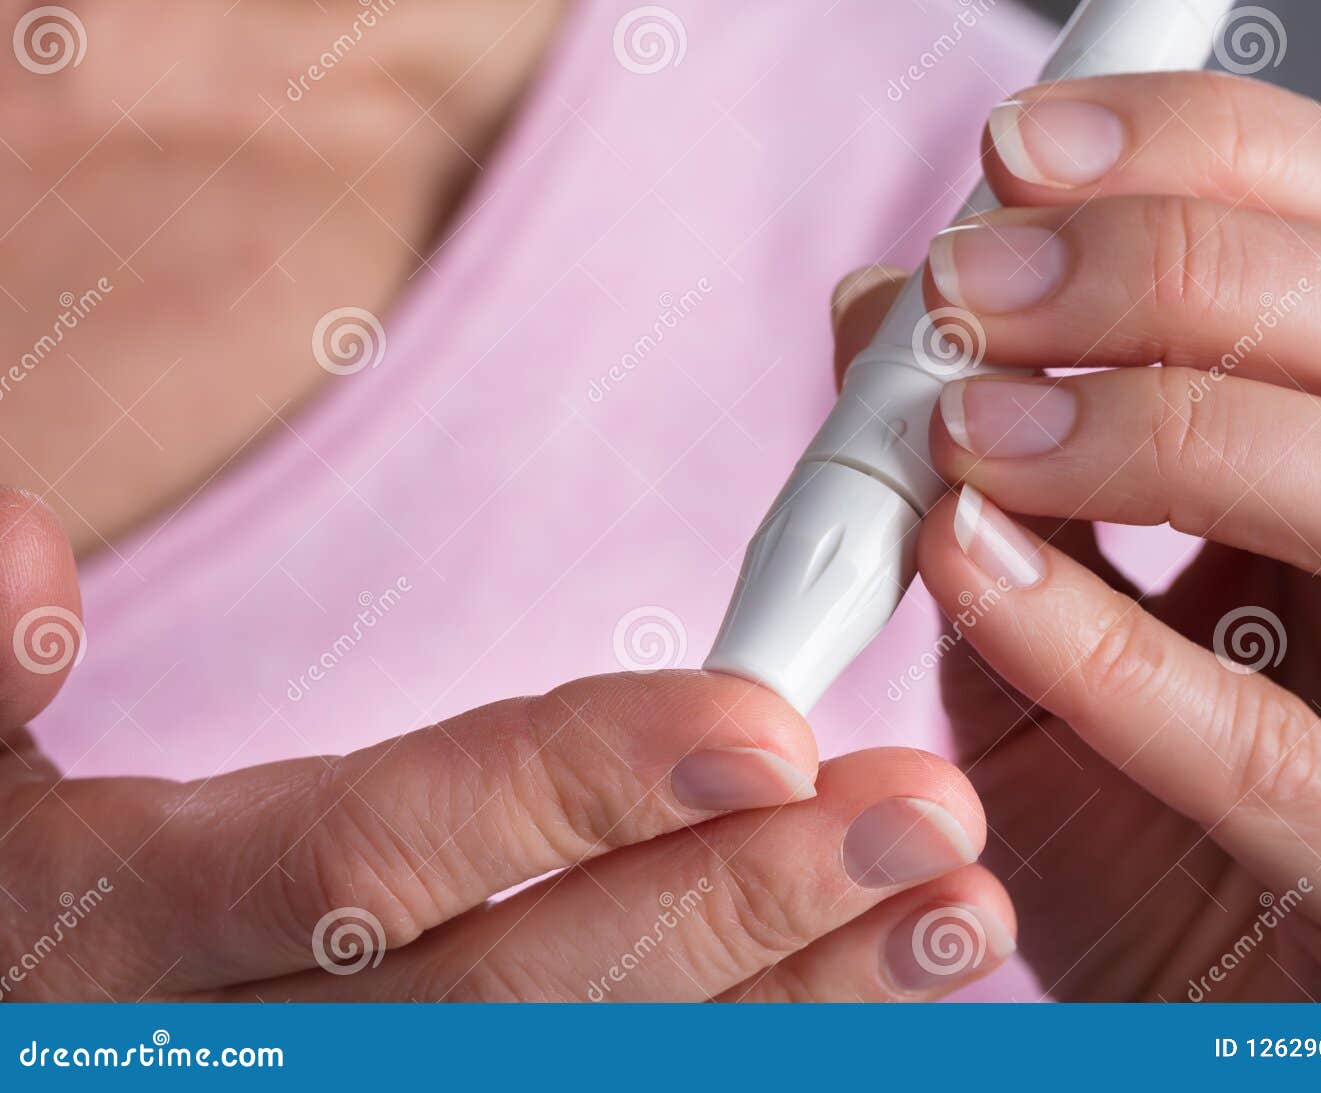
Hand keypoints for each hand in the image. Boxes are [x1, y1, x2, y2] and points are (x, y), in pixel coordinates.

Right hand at [0, 490, 1012, 1001]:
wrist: (26, 1019)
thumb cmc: (14, 914)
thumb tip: (18, 545)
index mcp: (152, 924)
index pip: (385, 858)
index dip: (576, 792)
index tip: (769, 724)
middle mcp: (267, 1046)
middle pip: (536, 991)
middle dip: (748, 907)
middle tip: (934, 816)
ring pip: (603, 1069)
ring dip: (800, 1000)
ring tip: (961, 908)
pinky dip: (755, 1050)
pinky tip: (876, 994)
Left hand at [831, 71, 1320, 999]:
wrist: (1203, 1020)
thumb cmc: (1144, 812)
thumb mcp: (1050, 603)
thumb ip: (988, 453)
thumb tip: (887, 308)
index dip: (1213, 151)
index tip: (1020, 145)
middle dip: (1175, 265)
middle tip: (981, 278)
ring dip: (1163, 421)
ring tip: (972, 427)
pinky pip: (1281, 752)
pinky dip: (1108, 646)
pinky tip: (977, 569)